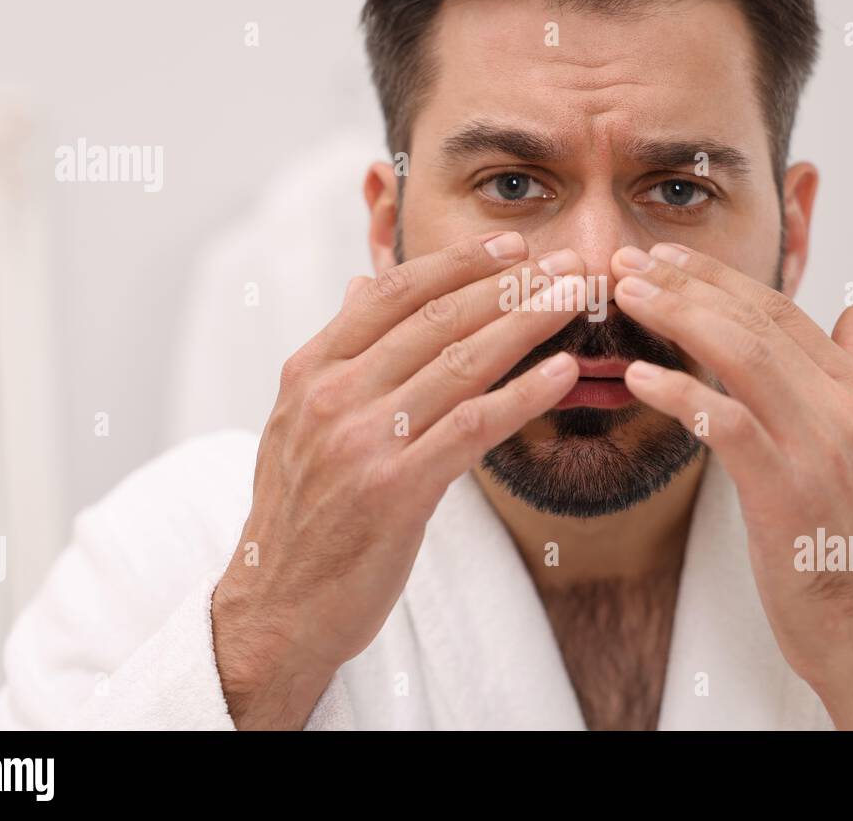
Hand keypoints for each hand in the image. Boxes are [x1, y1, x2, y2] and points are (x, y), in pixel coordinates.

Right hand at [212, 232, 585, 728]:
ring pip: (460, 362)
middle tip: (568, 262)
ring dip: (528, 324)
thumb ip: (338, 351)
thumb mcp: (296, 421)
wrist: (274, 608)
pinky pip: (472, 428)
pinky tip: (563, 373)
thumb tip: (358, 285)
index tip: (511, 244)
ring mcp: (362, 441)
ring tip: (578, 300)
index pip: (391, 292)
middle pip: (436, 318)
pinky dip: (523, 395)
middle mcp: (332, 395)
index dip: (457, 262)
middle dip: (510, 283)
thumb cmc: (299, 515)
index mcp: (310, 370)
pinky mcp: (394, 490)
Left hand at [610, 243, 852, 729]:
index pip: (781, 311)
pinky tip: (639, 376)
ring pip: (744, 357)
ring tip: (625, 294)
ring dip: (677, 318)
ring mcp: (820, 448)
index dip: (718, 279)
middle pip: (756, 322)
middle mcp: (845, 408)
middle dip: (687, 284)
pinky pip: (729, 426)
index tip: (665, 258)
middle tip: (629, 259)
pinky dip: (682, 395)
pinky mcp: (788, 493)